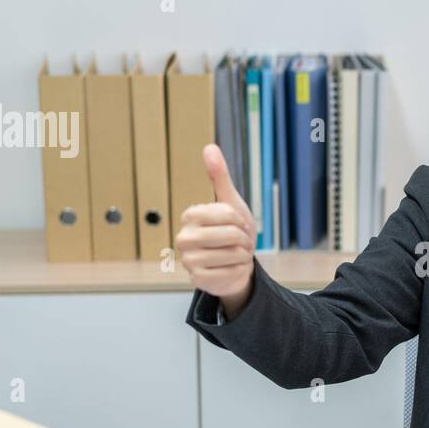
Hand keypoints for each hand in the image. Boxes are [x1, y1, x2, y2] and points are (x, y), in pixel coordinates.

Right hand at [176, 145, 257, 315]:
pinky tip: (232, 269)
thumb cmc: (232, 232)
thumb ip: (219, 176)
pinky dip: (239, 271)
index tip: (238, 224)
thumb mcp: (230, 202)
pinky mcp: (197, 280)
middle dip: (244, 239)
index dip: (241, 220)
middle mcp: (184, 237)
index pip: (227, 213)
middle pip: (231, 235)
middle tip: (239, 242)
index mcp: (190, 216)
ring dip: (243, 256)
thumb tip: (209, 147)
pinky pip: (231, 273)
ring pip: (233, 255)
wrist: (235, 264)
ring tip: (236, 255)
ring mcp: (188, 261)